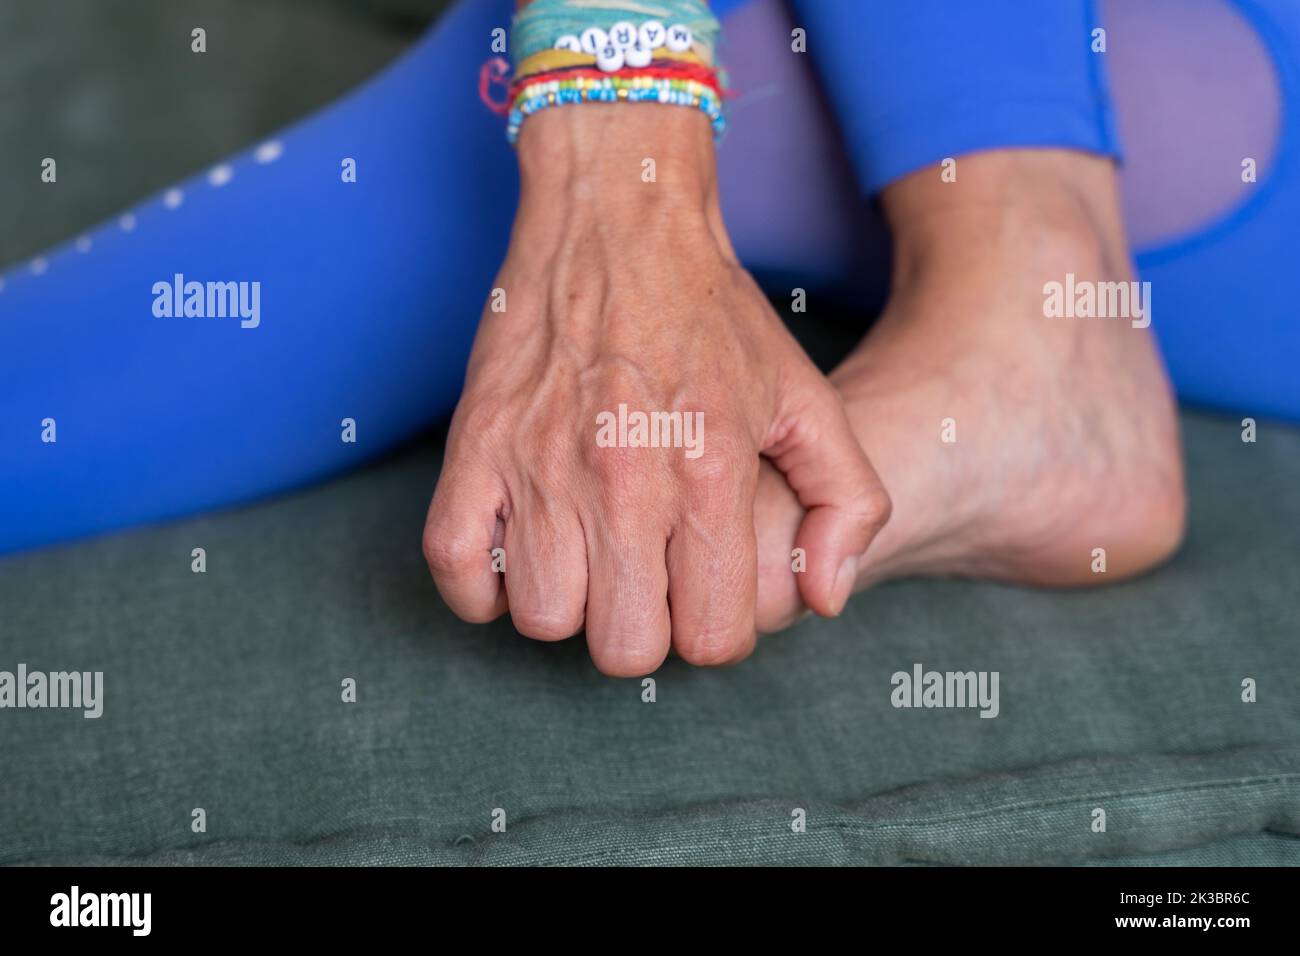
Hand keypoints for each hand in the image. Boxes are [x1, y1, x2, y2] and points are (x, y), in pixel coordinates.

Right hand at [422, 105, 889, 675]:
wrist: (618, 220)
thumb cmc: (715, 316)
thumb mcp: (806, 398)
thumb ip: (845, 501)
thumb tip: (825, 600)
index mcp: (711, 470)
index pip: (710, 638)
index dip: (712, 630)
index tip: (701, 590)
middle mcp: (624, 476)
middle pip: (623, 648)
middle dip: (643, 629)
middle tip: (646, 579)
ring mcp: (539, 463)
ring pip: (542, 619)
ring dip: (570, 603)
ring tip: (588, 556)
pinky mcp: (476, 447)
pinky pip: (458, 571)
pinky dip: (485, 586)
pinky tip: (521, 552)